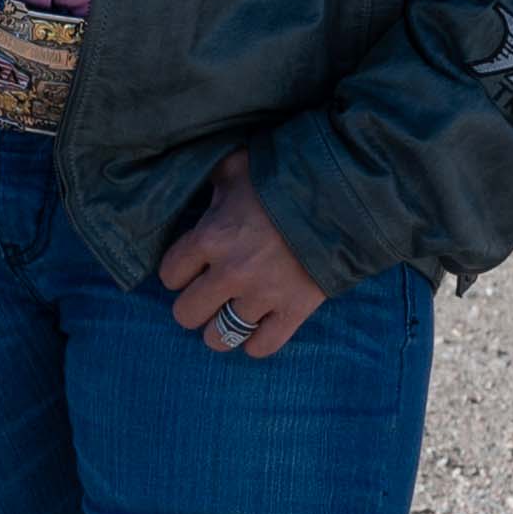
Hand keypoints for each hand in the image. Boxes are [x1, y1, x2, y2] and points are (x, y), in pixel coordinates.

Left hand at [154, 149, 328, 363]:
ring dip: (219, 329)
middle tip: (206, 295)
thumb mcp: (236, 167)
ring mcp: (263, 295)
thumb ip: (213, 181)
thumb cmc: (284, 176)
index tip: (190, 268)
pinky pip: (263, 347)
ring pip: (220, 337)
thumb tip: (203, 185)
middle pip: (186, 314)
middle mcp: (230, 273)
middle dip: (193, 305)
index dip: (177, 272)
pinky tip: (256, 329)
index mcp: (210, 237)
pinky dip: (256, 343)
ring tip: (227, 317)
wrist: (342, 194)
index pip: (170, 275)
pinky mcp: (294, 310)